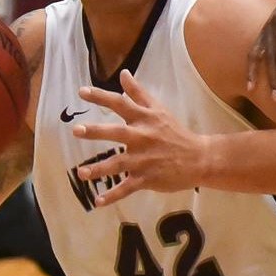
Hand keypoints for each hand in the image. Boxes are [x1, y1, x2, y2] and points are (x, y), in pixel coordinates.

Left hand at [69, 71, 207, 206]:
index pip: (120, 104)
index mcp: (144, 119)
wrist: (199, 158)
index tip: (81, 91)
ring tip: (81, 173)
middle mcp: (142, 138)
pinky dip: (113, 196)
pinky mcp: (147, 178)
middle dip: (97, 132)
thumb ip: (138, 93)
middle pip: (117, 133)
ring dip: (99, 169)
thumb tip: (123, 73)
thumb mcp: (159, 109)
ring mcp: (144, 160)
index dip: (101, 97)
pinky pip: (127, 188)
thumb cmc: (175, 132)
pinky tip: (98, 202)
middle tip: (77, 131)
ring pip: (119, 164)